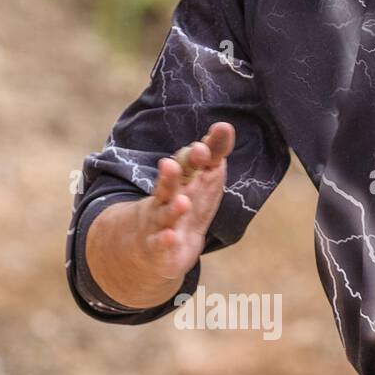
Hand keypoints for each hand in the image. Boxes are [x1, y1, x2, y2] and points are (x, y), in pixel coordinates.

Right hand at [86, 122, 234, 307]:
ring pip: (165, 214)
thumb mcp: (200, 181)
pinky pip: (160, 245)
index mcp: (179, 180)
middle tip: (195, 155)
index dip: (200, 153)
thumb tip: (226, 126)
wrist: (148, 246)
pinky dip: (164, 242)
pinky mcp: (157, 248)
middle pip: (170, 184)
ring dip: (174, 209)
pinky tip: (170, 238)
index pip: (188, 162)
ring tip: (183, 203)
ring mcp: (159, 223)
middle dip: (177, 172)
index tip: (212, 140)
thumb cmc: (182, 206)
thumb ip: (212, 155)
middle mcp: (166, 198)